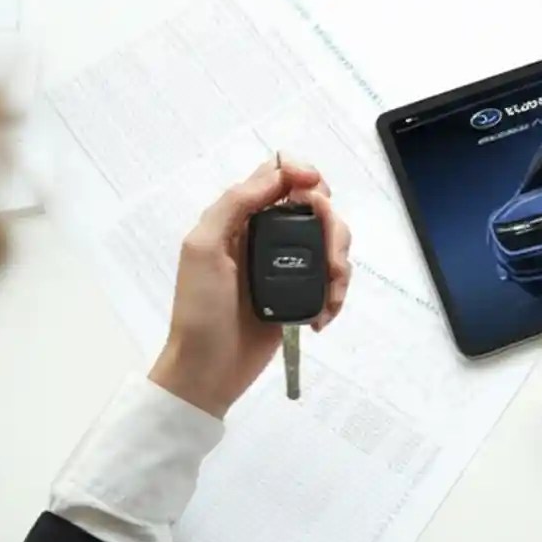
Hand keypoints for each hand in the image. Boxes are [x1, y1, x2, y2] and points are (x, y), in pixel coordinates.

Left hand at [149, 157, 351, 417]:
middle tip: (332, 259)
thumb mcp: (204, 247)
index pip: (278, 176)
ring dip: (341, 264)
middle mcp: (265, 235)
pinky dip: (337, 293)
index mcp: (240, 218)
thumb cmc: (200, 310)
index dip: (304, 175)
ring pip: (331, 242)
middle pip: (317, 207)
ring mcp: (286, 266)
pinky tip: (324, 315)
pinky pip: (332, 280)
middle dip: (333, 226)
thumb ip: (237, 203)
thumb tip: (280, 172)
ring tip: (331, 294)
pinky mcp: (300, 294)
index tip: (316, 193)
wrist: (209, 369)